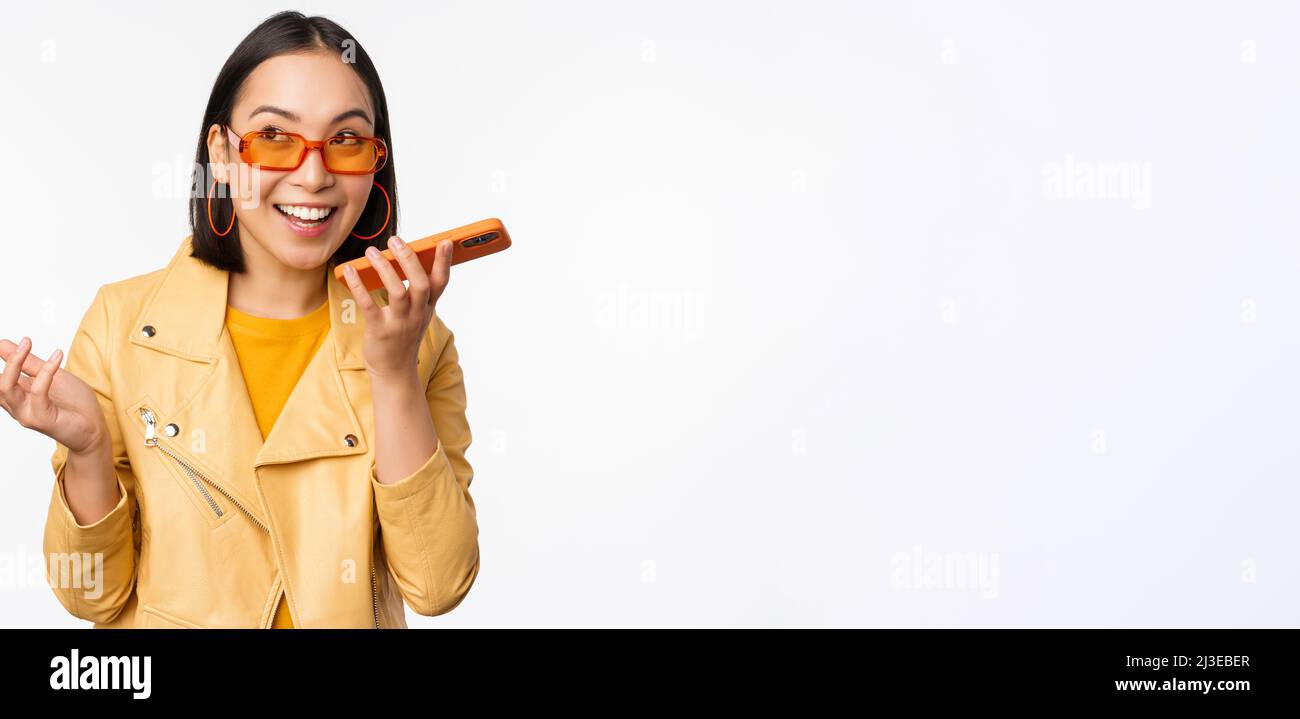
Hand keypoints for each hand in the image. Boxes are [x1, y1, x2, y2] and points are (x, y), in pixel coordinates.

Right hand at [0, 337, 108, 454]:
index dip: (1, 358)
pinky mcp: (42, 420)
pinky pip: (37, 393)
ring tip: (27, 343)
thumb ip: (29, 363)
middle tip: (21, 340)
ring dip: (15, 362)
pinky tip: (57, 356)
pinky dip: (46, 373)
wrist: (95, 429)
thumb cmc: (75, 404)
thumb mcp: (53, 376)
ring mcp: (27, 414)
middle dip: (6, 361)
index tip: (1, 342)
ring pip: (6, 388)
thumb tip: (2, 344)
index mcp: (17, 395)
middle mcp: (17, 406)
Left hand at [340, 236, 452, 379]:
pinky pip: (369, 306)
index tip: (445, 241)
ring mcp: (399, 323)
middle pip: (420, 283)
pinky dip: (358, 286)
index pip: (440, 282)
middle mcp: (417, 314)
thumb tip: (407, 257)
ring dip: (384, 269)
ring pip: (397, 292)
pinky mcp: (380, 330)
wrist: (394, 371)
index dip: (444, 262)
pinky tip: (350, 271)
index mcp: (427, 307)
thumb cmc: (404, 336)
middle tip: (396, 241)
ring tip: (371, 252)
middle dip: (409, 260)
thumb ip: (418, 290)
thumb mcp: (418, 314)